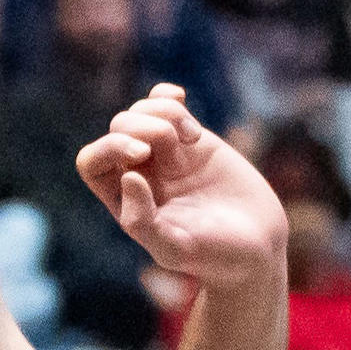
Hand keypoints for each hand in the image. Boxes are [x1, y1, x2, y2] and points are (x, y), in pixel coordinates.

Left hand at [76, 84, 287, 291]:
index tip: (142, 155)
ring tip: (193, 136)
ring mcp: (166, 154)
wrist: (258, 244)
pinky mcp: (192, 140)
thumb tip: (129, 177)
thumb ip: (143, 222)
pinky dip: (166, 95)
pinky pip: (166, 104)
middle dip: (141, 126)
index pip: (93, 162)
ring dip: (164, 112)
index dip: (110, 147)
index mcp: (124, 199)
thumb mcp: (175, 249)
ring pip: (143, 111)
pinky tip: (180, 96)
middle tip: (172, 140)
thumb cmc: (215, 254)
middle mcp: (140, 173)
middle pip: (119, 128)